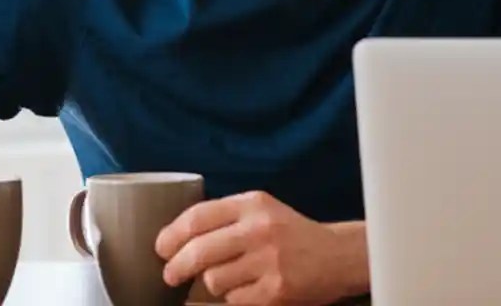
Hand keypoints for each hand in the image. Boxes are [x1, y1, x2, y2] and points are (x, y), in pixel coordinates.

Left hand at [155, 191, 365, 304]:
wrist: (338, 256)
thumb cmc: (293, 235)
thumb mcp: (263, 211)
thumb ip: (226, 217)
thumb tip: (175, 238)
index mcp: (254, 204)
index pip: (197, 217)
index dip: (171, 236)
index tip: (162, 248)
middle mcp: (261, 229)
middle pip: (197, 252)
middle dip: (176, 267)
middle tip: (171, 274)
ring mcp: (269, 260)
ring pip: (212, 280)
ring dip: (213, 284)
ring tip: (231, 278)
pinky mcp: (275, 290)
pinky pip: (233, 300)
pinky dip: (235, 298)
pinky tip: (250, 289)